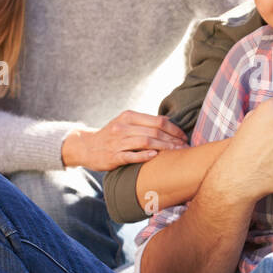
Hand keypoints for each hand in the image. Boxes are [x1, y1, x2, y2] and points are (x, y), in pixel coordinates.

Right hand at [61, 110, 187, 169]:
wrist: (87, 147)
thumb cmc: (112, 135)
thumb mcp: (126, 123)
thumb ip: (145, 122)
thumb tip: (168, 122)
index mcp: (129, 116)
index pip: (158, 121)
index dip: (174, 129)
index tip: (183, 137)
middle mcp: (124, 126)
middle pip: (155, 132)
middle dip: (173, 140)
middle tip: (184, 147)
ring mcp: (118, 141)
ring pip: (146, 142)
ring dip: (164, 148)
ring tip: (176, 152)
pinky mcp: (114, 156)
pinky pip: (132, 155)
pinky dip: (144, 155)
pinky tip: (155, 156)